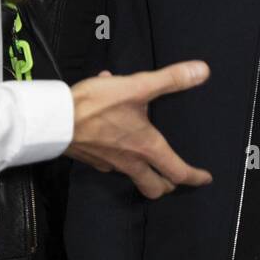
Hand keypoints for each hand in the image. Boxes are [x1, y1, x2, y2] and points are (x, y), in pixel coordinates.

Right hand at [66, 61, 212, 198]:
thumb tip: (202, 71)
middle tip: (173, 177)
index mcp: (147, 148)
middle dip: (166, 185)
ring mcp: (109, 164)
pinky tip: (112, 127)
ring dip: (142, 167)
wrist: (55, 119)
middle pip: (154, 187)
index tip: (204, 178)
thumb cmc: (96, 105)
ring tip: (144, 147)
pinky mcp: (92, 158)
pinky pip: (111, 159)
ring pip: (132, 175)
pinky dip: (117, 148)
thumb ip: (171, 80)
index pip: (178, 172)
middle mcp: (130, 162)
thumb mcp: (138, 87)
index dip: (194, 177)